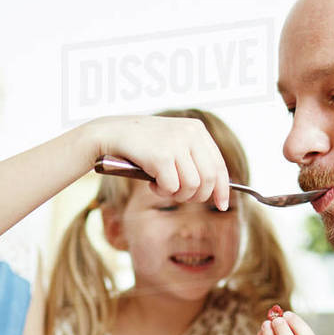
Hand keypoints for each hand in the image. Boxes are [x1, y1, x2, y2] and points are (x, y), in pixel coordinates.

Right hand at [83, 115, 230, 209]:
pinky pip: (172, 188)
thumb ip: (192, 159)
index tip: (221, 205)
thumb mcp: (173, 143)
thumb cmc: (141, 144)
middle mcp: (190, 134)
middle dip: (196, 196)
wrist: (110, 133)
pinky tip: (151, 183)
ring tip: (161, 187)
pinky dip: (161, 192)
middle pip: (209, 179)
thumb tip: (212, 190)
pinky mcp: (161, 156)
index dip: (223, 189)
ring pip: (191, 186)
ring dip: (176, 195)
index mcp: (197, 129)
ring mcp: (176, 144)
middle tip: (179, 196)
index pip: (219, 165)